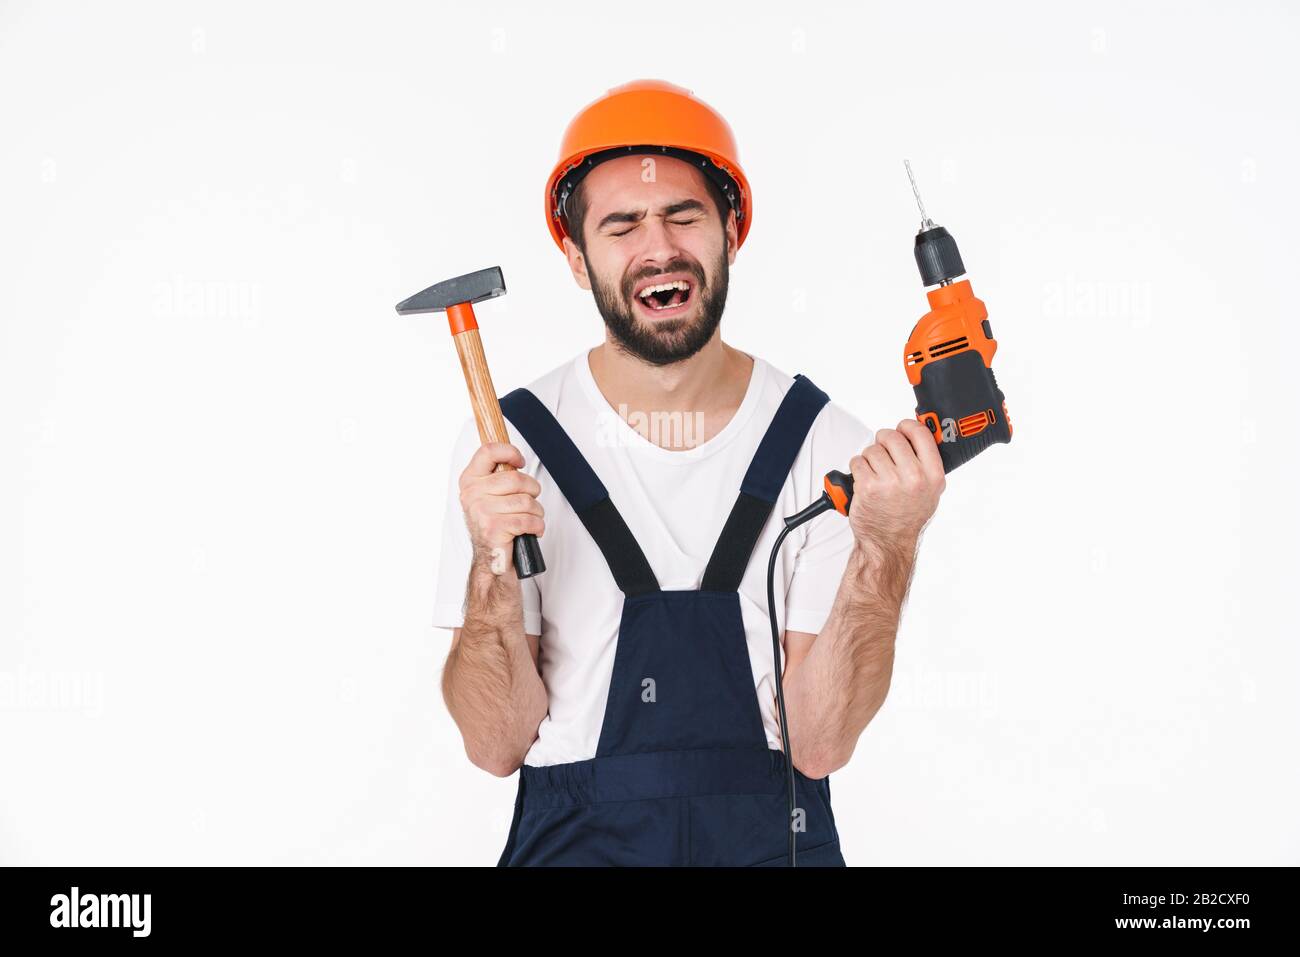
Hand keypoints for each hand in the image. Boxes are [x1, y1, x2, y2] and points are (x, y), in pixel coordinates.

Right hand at [459, 442, 544, 574]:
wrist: (491, 559)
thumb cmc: (496, 524)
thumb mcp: (490, 495)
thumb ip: (498, 475)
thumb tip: (515, 459)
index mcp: (470, 481)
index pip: (488, 451)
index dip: (509, 452)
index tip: (520, 462)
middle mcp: (472, 494)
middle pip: (516, 479)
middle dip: (532, 491)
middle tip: (530, 501)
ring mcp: (481, 511)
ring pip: (526, 501)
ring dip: (536, 512)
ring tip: (529, 519)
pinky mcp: (494, 527)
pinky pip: (529, 519)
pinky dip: (537, 526)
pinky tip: (530, 530)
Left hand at [847, 419, 945, 554]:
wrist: (888, 542)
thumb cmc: (907, 517)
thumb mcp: (931, 492)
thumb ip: (927, 463)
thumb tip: (920, 434)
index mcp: (933, 475)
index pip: (921, 433)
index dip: (907, 426)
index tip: (902, 428)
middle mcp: (914, 477)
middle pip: (892, 437)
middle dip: (884, 442)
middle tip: (883, 455)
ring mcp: (890, 482)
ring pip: (872, 449)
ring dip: (869, 458)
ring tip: (875, 474)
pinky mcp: (868, 487)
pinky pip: (857, 461)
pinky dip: (857, 469)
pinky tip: (865, 481)